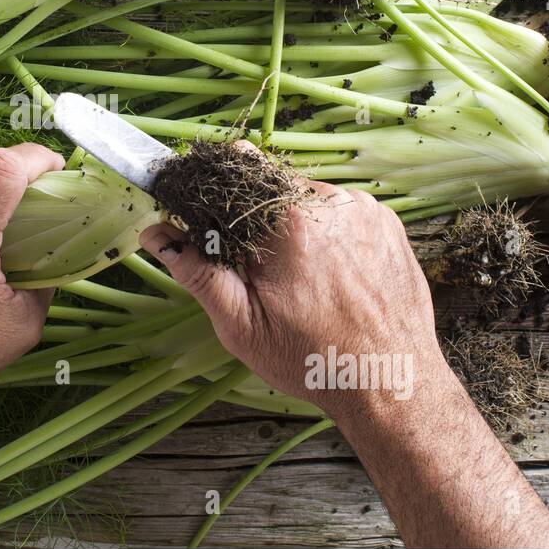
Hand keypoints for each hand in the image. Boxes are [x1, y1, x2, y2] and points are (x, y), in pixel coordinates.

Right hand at [139, 144, 439, 419]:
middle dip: (256, 217)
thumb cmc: (316, 360)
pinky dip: (327, 233)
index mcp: (288, 221)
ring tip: (299, 278)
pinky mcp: (387, 222)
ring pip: (308, 198)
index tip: (210, 215)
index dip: (217, 188)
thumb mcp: (242, 325)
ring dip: (293, 225)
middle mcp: (331, 203)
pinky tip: (329, 274)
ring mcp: (365, 209)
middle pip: (273, 185)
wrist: (392, 382)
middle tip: (260, 269)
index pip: (239, 166)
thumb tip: (156, 235)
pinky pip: (341, 212)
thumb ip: (198, 273)